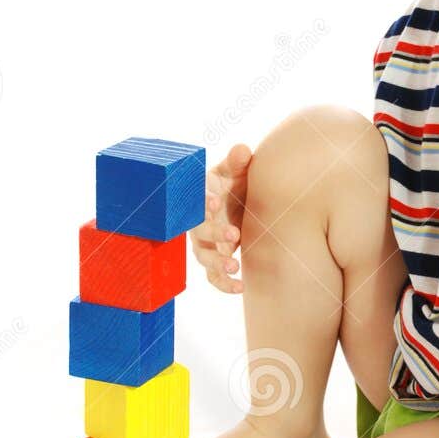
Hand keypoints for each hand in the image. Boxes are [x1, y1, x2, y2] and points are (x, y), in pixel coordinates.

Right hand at [189, 143, 252, 294]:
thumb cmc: (234, 183)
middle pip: (198, 230)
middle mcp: (198, 221)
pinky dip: (224, 284)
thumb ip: (238, 162)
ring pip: (203, 256)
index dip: (203, 200)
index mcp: (201, 197)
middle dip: (213, 233)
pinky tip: (241, 287)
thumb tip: (242, 150)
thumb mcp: (237, 170)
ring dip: (217, 262)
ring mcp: (204, 243)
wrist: (238, 202)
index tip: (215, 201)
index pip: (196, 198)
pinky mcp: (214, 259)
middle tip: (233, 234)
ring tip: (234, 265)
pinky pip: (213, 277)